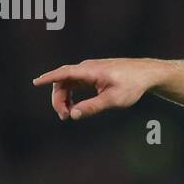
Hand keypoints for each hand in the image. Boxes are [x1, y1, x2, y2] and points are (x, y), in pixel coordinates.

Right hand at [32, 58, 161, 120]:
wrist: (146, 74)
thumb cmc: (132, 85)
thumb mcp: (113, 99)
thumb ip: (92, 107)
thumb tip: (73, 115)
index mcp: (91, 71)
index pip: (65, 73)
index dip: (49, 78)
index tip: (36, 82)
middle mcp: (87, 67)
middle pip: (63, 81)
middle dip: (59, 98)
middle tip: (64, 116)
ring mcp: (89, 70)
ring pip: (68, 83)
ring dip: (64, 98)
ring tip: (68, 115)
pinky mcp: (92, 74)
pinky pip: (75, 84)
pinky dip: (71, 95)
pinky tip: (74, 107)